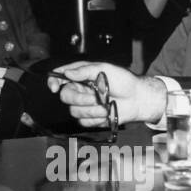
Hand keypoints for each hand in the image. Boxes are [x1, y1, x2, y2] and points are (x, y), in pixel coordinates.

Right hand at [46, 62, 167, 127]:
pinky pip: (84, 122)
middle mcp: (80, 90)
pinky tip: (106, 113)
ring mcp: (85, 105)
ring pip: (75, 111)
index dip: (54, 82)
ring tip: (106, 104)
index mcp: (81, 76)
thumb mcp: (105, 69)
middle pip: (65, 97)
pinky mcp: (90, 118)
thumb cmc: (124, 81)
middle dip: (80, 98)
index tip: (55, 86)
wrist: (137, 99)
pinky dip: (96, 118)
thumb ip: (85, 70)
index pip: (60, 78)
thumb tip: (67, 72)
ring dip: (93, 109)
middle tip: (96, 96)